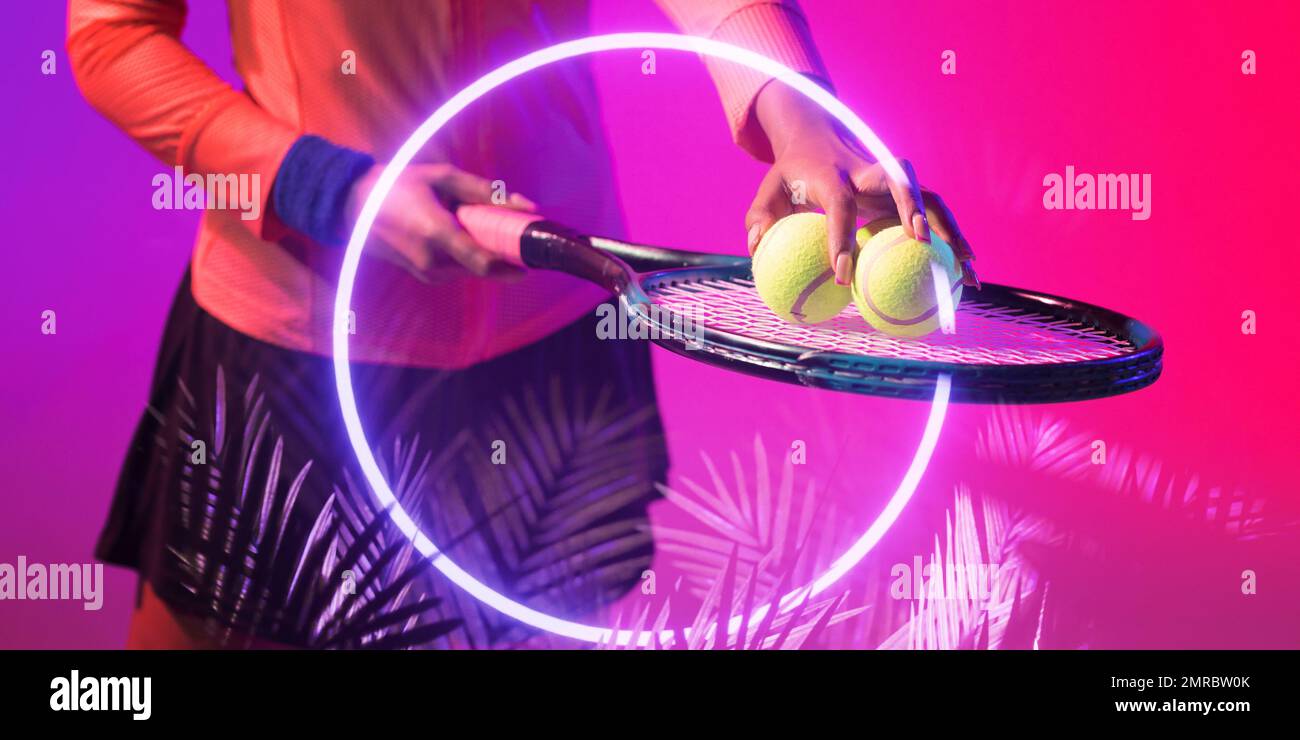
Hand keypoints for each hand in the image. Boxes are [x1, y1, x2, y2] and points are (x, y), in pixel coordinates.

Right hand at [344, 162, 535, 280]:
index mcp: (437, 232)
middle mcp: (432, 260)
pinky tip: (461, 233)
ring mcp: (427, 273)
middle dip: (505, 255)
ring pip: (473, 269)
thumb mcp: (443, 177)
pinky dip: (469, 255)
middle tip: (514, 234)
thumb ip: (486, 192)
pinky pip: (459, 269)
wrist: (353, 205)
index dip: (513, 262)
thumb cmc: (399, 185)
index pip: (483, 262)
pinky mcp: (424, 276)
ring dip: (485, 252)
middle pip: (485, 268)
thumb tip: (526, 206)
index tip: (532, 252)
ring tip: (478, 226)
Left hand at [747, 83, 977, 287]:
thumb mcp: (768, 190)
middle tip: (924, 246)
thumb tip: (755, 250)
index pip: (839, 205)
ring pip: (929, 197)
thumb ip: (759, 219)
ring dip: (951, 229)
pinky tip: (965, 270)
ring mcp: (890, 178)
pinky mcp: (904, 189)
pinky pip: (934, 211)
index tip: (842, 275)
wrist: (816, 134)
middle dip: (914, 210)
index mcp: (832, 174)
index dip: (841, 238)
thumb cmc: (791, 172)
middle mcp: (868, 171)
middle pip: (900, 183)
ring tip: (967, 269)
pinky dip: (953, 237)